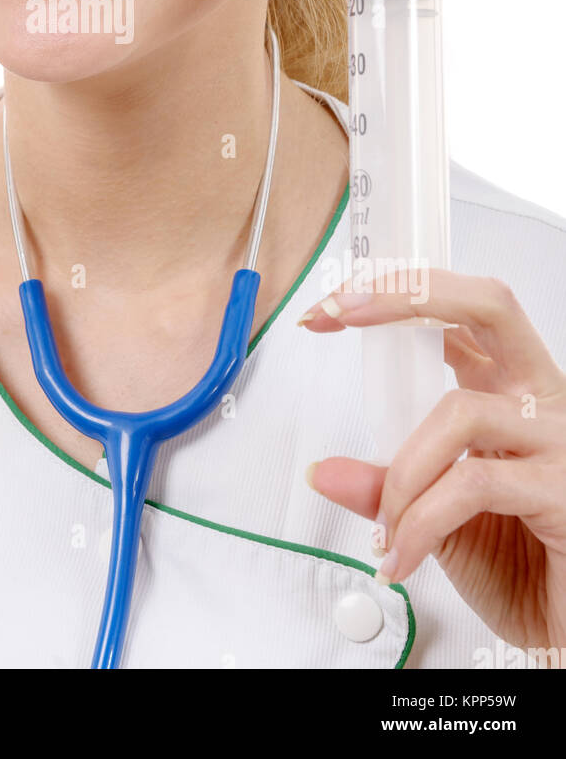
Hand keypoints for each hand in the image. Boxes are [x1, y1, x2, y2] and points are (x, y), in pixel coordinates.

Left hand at [298, 269, 565, 652]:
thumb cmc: (526, 573)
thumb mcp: (434, 523)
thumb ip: (385, 490)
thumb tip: (326, 471)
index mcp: (511, 395)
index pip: (458, 317)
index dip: (393, 297)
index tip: (329, 309)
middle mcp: (542, 403)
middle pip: (487, 306)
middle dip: (406, 295)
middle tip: (342, 311)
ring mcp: (560, 441)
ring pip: (460, 411)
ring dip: (402, 474)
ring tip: (387, 529)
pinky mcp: (565, 489)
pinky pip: (472, 484)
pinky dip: (421, 521)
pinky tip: (405, 554)